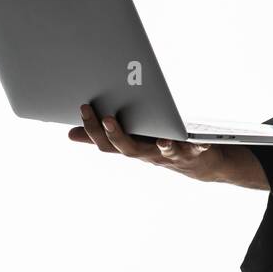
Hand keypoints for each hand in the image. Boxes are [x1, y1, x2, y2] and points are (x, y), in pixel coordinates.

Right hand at [68, 102, 265, 187]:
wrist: (197, 165)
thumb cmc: (158, 147)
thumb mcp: (129, 141)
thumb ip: (102, 138)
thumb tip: (70, 134)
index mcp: (132, 148)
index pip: (105, 143)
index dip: (92, 128)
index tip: (83, 106)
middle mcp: (148, 155)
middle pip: (129, 149)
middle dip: (117, 134)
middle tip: (107, 118)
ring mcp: (170, 156)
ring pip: (164, 153)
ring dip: (163, 147)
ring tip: (163, 140)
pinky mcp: (193, 153)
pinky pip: (195, 150)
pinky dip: (198, 146)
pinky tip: (202, 141)